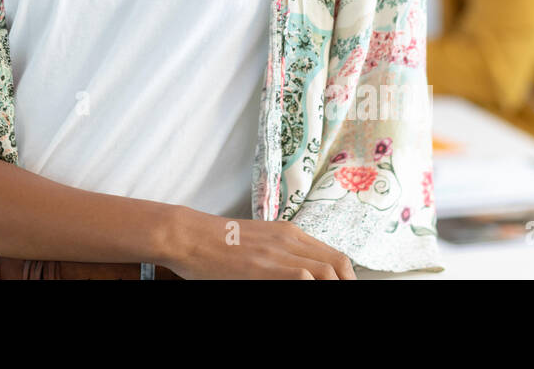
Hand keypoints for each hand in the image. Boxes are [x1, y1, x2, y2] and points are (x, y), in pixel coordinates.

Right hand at [164, 208, 357, 279]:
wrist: (187, 235)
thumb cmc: (214, 242)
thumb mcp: (254, 242)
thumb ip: (277, 253)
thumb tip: (296, 273)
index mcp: (288, 233)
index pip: (333, 255)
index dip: (344, 276)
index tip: (343, 287)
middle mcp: (288, 238)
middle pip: (337, 264)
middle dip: (346, 283)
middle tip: (343, 296)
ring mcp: (278, 252)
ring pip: (327, 271)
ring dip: (333, 286)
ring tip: (332, 300)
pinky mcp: (265, 266)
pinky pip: (305, 278)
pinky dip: (312, 288)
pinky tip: (306, 296)